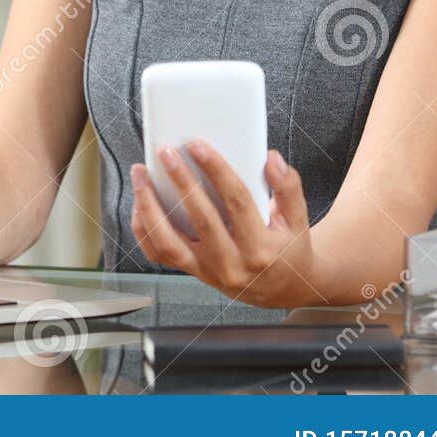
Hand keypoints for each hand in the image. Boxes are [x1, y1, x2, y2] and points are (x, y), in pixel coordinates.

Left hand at [129, 142, 317, 307]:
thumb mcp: (297, 220)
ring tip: (141, 174)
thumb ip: (288, 188)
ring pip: (168, 241)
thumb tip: (271, 159)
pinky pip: (159, 254)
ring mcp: (208, 271)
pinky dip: (144, 229)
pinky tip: (139, 204)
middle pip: (200, 218)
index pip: (236, 201)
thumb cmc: (288, 250)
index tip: (198, 145)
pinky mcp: (193, 272)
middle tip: (166, 152)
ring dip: (149, 205)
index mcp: (260, 247)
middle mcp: (231, 263)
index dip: (216, 171)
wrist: (281, 291)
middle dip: (181, 181)